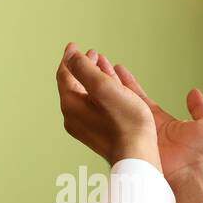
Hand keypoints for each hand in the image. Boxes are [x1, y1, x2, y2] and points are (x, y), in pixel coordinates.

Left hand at [55, 43, 159, 168]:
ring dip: (94, 77)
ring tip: (102, 64)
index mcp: (71, 106)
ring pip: (87, 95)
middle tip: (91, 53)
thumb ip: (84, 69)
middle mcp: (75, 117)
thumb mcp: (103, 88)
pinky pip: (97, 105)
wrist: (137, 157)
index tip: (74, 45)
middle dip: (82, 66)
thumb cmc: (125, 123)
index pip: (64, 75)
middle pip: (75, 85)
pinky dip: (103, 91)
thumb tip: (71, 55)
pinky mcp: (101, 132)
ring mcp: (87, 126)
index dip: (69, 58)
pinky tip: (114, 85)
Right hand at [99, 56, 202, 202]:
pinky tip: (93, 93)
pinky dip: (104, 107)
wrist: (190, 176)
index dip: (130, 84)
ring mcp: (135, 135)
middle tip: (100, 66)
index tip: (118, 68)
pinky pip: (114, 122)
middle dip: (112, 83)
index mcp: (160, 122)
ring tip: (94, 71)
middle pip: (124, 100)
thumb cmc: (200, 157)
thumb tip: (194, 92)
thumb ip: (200, 109)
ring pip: (116, 108)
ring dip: (105, 90)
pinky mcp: (129, 143)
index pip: (141, 98)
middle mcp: (144, 128)